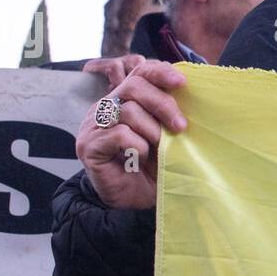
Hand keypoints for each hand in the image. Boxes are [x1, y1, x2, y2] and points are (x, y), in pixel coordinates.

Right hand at [74, 59, 186, 209]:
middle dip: (162, 104)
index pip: (139, 72)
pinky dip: (137, 146)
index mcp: (124, 100)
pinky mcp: (88, 145)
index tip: (182, 83)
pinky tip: (139, 158)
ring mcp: (93, 126)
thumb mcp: (166, 136)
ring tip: (158, 149)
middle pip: (133, 86)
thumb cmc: (152, 169)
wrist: (134, 203)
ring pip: (128, 111)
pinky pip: (119, 134)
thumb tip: (187, 91)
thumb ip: (168, 113)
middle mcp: (105, 108)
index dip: (160, 72)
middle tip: (181, 126)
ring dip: (152, 131)